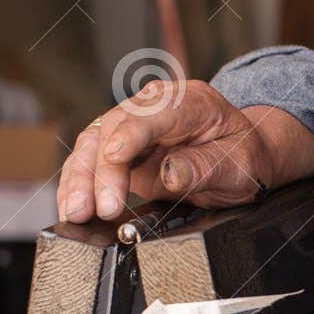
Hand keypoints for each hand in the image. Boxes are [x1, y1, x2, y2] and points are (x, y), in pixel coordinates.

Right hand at [57, 79, 313, 221]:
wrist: (242, 156)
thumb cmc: (243, 157)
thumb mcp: (238, 166)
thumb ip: (204, 167)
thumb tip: (170, 174)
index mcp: (191, 102)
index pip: (152, 114)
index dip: (131, 136)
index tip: (114, 158)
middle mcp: (155, 106)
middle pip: (114, 128)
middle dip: (100, 170)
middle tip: (98, 207)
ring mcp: (133, 124)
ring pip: (93, 143)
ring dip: (79, 178)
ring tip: (75, 211)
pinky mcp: (120, 147)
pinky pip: (91, 160)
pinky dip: (77, 183)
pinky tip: (70, 205)